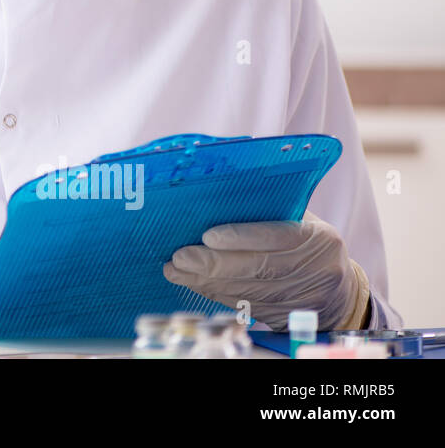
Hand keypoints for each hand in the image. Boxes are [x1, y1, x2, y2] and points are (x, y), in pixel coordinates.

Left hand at [163, 211, 370, 330]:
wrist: (339, 291)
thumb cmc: (308, 243)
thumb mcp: (301, 221)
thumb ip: (269, 211)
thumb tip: (215, 198)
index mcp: (319, 239)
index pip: (276, 237)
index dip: (241, 238)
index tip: (207, 236)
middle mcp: (315, 270)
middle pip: (258, 269)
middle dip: (213, 264)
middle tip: (180, 258)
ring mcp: (302, 298)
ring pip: (247, 291)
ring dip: (206, 282)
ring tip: (176, 271)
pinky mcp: (287, 316)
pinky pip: (245, 305)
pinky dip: (216, 294)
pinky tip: (195, 284)